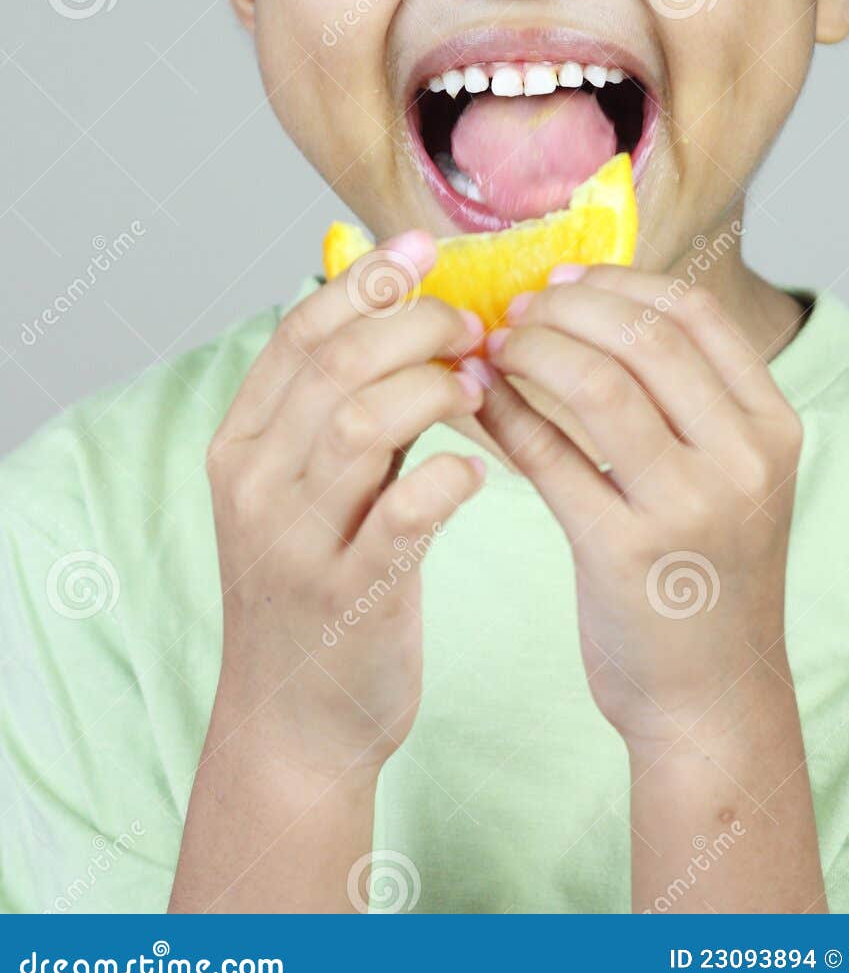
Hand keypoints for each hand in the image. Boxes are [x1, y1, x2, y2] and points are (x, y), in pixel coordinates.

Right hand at [204, 231, 485, 782]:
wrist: (292, 722)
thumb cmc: (317, 583)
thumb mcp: (304, 487)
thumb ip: (339, 408)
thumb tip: (401, 308)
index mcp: (243, 444)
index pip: (300, 331)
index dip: (366, 280)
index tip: (425, 249)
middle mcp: (258, 485)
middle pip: (336, 365)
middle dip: (416, 326)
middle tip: (474, 327)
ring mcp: (299, 543)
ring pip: (361, 423)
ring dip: (434, 390)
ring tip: (482, 390)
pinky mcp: (350, 598)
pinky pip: (401, 518)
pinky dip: (447, 479)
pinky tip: (477, 472)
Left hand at [472, 265, 803, 756]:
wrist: (712, 697)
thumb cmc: (707, 572)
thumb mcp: (734, 475)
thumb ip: (689, 398)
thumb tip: (594, 301)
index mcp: (773, 427)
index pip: (695, 312)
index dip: (621, 281)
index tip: (567, 278)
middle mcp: (741, 461)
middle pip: (642, 337)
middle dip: (567, 308)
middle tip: (518, 308)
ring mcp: (686, 508)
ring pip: (595, 384)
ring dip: (532, 350)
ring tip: (495, 348)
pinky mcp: (622, 552)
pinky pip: (549, 456)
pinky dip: (505, 414)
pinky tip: (480, 400)